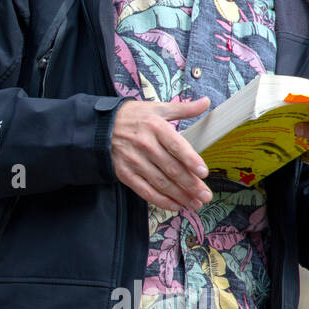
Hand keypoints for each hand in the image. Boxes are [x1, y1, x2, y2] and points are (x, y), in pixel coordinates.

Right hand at [110, 96, 212, 211]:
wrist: (101, 126)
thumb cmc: (133, 117)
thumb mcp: (158, 108)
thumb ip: (184, 108)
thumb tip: (206, 102)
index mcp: (156, 127)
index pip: (176, 146)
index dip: (191, 160)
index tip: (203, 173)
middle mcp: (146, 145)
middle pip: (172, 168)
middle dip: (191, 185)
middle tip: (206, 196)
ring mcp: (134, 161)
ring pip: (161, 183)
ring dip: (180, 196)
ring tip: (195, 204)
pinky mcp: (125, 174)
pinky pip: (145, 191)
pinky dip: (161, 201)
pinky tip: (175, 205)